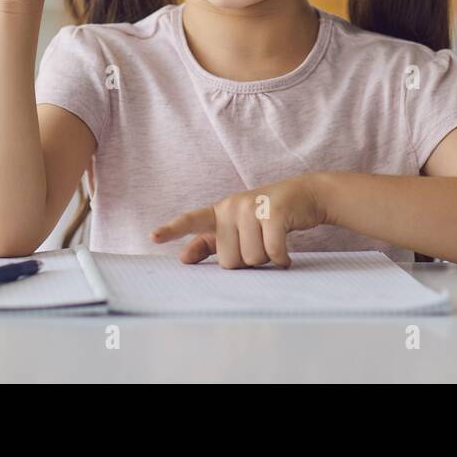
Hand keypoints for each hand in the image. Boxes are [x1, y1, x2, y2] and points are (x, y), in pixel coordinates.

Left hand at [150, 174, 327, 267]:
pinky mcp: (274, 212)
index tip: (153, 237)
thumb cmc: (267, 216)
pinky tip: (285, 254)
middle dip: (248, 261)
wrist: (304, 195)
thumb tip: (182, 258)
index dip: (172, 229)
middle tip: (260, 242)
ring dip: (266, 259)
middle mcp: (232, 207)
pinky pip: (272, 252)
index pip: (191, 220)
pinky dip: (281, 259)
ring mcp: (252, 207)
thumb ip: (210, 242)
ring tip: (273, 241)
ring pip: (251, 259)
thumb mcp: (237, 225)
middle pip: (229, 261)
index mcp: (220, 212)